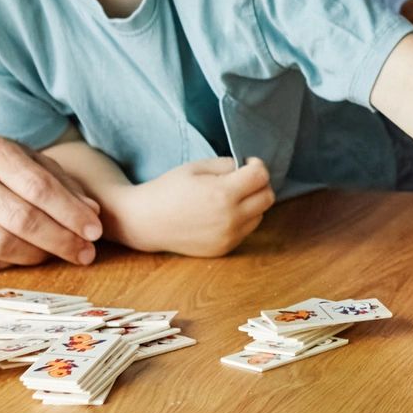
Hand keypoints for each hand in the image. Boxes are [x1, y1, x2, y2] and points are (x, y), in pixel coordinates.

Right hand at [0, 133, 104, 272]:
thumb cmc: (4, 171)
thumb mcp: (35, 164)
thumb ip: (65, 186)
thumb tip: (92, 213)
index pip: (39, 186)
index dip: (71, 212)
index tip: (95, 231)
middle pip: (22, 218)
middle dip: (61, 239)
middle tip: (86, 252)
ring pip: (2, 244)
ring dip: (40, 254)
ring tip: (61, 253)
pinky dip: (12, 263)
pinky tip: (27, 255)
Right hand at [106, 157, 275, 257]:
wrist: (145, 221)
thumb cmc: (169, 189)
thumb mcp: (197, 167)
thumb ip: (227, 165)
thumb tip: (247, 169)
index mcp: (223, 194)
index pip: (261, 176)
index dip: (257, 165)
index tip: (247, 163)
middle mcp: (229, 218)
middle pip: (267, 197)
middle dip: (259, 184)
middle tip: (243, 179)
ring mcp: (227, 237)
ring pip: (260, 215)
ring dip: (252, 203)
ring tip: (230, 197)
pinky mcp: (223, 249)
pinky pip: (246, 230)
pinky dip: (242, 220)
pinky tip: (222, 213)